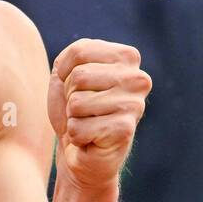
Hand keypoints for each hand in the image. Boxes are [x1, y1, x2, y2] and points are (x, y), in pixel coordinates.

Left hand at [46, 38, 151, 192]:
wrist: (79, 148)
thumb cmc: (74, 106)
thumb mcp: (67, 72)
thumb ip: (72, 56)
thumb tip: (77, 71)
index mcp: (127, 57)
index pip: (79, 52)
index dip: (65, 73)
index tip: (77, 87)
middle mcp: (138, 78)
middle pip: (79, 76)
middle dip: (70, 96)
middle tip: (84, 109)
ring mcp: (135, 104)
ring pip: (77, 102)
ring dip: (73, 116)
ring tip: (88, 121)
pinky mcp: (125, 130)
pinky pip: (79, 127)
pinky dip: (76, 135)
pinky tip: (91, 138)